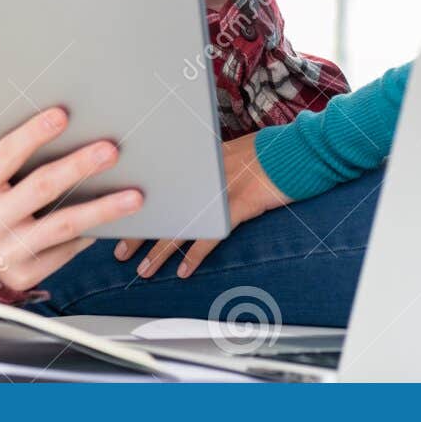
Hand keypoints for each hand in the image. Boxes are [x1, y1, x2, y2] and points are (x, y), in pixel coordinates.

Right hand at [0, 90, 142, 291]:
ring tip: (135, 196)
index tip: (62, 115)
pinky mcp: (25, 274)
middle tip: (111, 150)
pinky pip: (66, 250)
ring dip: (103, 209)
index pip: (6, 155)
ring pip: (63, 225)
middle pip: (42, 187)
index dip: (33, 134)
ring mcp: (6, 252)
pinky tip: (116, 220)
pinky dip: (91, 233)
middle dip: (79, 166)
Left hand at [112, 131, 288, 279]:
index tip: (121, 216)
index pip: (161, 182)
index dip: (140, 202)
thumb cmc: (272, 151)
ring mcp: (218, 191)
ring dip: (158, 250)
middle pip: (161, 205)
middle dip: (138, 231)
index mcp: (199, 158)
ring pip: (179, 225)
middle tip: (119, 250)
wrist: (301, 150)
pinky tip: (183, 271)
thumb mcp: (233, 151)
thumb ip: (210, 164)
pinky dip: (194, 256)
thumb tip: (194, 178)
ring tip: (143, 269)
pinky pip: (208, 237)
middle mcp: (202, 173)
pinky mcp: (236, 207)